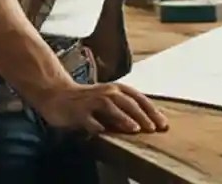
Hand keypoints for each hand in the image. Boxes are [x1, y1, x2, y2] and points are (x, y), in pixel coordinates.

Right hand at [31, 80, 168, 134]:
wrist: (58, 95)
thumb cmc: (88, 100)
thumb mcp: (109, 100)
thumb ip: (125, 108)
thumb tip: (148, 121)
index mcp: (116, 89)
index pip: (139, 99)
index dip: (152, 111)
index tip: (163, 124)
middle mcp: (106, 92)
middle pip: (128, 103)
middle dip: (142, 116)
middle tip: (153, 128)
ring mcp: (92, 102)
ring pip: (111, 108)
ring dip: (124, 118)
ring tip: (135, 128)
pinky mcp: (78, 112)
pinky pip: (89, 120)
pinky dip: (97, 126)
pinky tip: (103, 132)